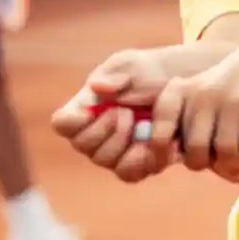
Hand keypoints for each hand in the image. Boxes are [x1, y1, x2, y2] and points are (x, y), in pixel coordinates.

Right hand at [51, 49, 176, 182]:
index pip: (62, 124)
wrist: (176, 89)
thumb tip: (97, 86)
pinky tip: (151, 142)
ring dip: (123, 142)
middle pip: (82, 145)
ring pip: (105, 161)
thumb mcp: (132, 65)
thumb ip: (115, 73)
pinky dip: (140, 159)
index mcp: (84, 109)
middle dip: (104, 129)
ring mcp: (113, 154)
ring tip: (142, 123)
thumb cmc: (147, 74)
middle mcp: (93, 135)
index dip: (72, 122)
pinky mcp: (135, 166)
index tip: (92, 110)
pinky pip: (129, 174)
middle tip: (126, 112)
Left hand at [150, 34, 238, 182]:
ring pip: (225, 151)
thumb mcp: (202, 95)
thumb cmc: (231, 85)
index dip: (159, 150)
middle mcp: (203, 93)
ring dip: (233, 163)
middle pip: (195, 150)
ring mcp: (230, 98)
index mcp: (183, 91)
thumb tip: (184, 165)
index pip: (161, 125)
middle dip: (205, 163)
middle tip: (216, 159)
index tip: (166, 163)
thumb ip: (189, 125)